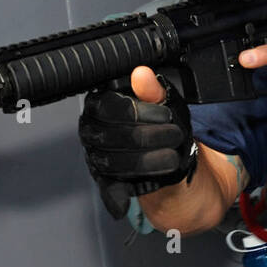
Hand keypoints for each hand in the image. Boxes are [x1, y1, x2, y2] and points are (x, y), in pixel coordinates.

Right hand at [78, 67, 196, 218]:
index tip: (165, 116)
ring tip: (172, 157)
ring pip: (116, 162)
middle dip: (151, 137)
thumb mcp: (162, 102)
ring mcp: (95, 155)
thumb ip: (152, 89)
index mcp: (100, 104)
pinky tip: (145, 187)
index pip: (109, 107)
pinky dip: (123, 193)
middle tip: (175, 135)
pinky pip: (109, 187)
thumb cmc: (159, 123)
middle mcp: (92, 129)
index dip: (140, 112)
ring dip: (150, 161)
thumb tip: (141, 73)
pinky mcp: (103, 178)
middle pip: (115, 135)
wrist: (162, 151)